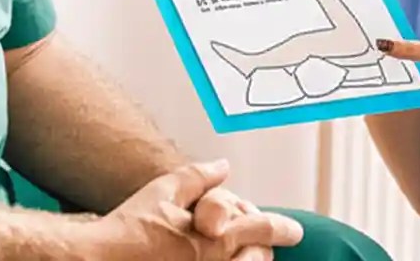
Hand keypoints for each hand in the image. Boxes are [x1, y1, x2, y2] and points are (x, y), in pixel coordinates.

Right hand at [98, 160, 302, 259]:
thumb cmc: (126, 231)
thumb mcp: (163, 192)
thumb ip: (198, 178)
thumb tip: (222, 167)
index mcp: (215, 243)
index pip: (263, 232)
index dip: (282, 229)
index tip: (293, 231)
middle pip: (258, 260)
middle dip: (260, 248)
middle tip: (258, 243)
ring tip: (240, 255)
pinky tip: (215, 260)